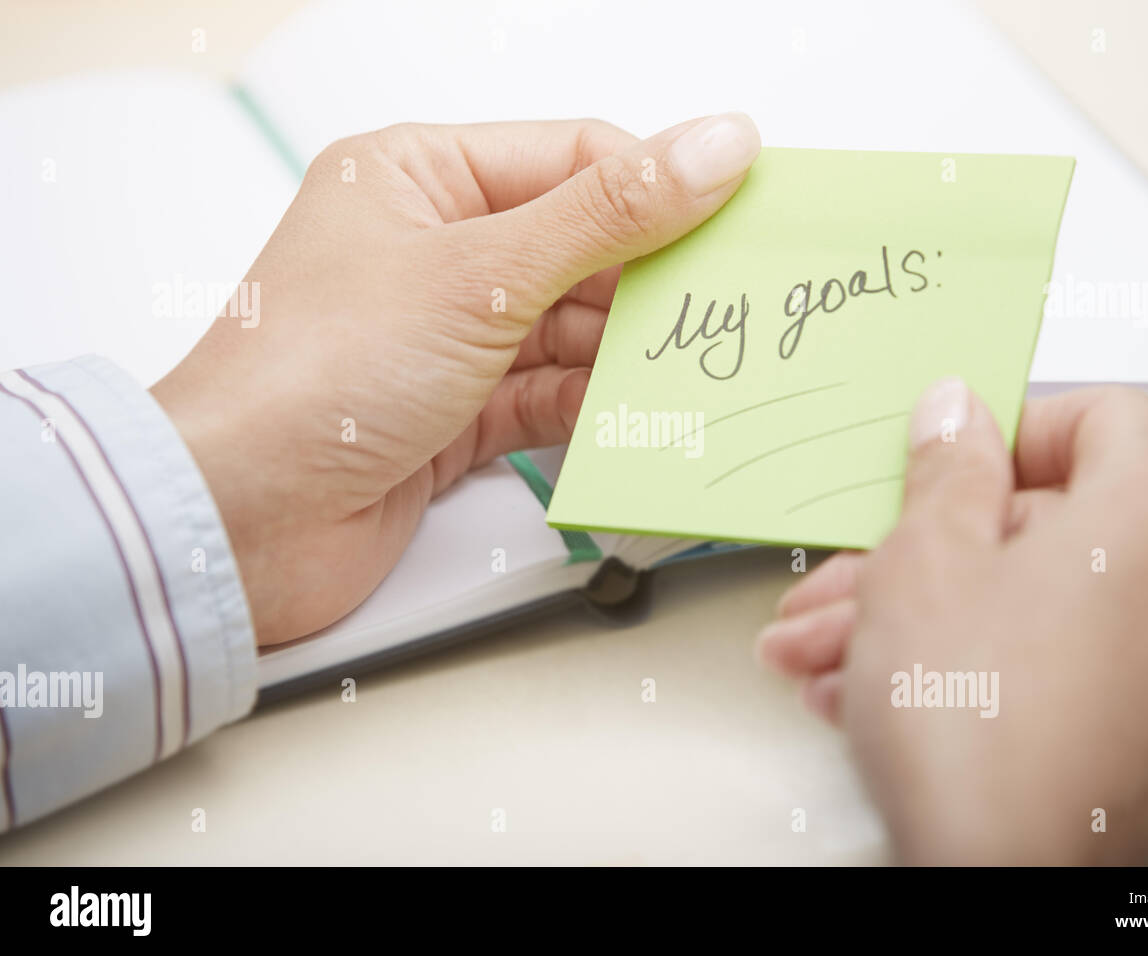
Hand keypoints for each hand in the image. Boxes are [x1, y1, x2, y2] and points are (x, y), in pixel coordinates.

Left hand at [152, 115, 761, 643]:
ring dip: (625, 350)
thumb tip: (711, 147)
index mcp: (418, 177)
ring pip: (569, 328)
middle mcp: (433, 250)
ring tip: (690, 362)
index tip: (735, 212)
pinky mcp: (455, 413)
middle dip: (646, 280)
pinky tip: (635, 412)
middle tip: (724, 301)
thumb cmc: (313, 374)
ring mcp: (446, 336)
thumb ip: (607, 215)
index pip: (571, 158)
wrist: (239, 521)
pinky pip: (548, 395)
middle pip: (579, 247)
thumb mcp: (482, 273)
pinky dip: (592, 405)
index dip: (655, 185)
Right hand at [757, 381, 1147, 863]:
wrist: (1001, 883)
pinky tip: (868, 694)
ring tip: (824, 653)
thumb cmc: (976, 727)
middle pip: (1046, 526)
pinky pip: (1052, 662)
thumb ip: (945, 469)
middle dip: (919, 551)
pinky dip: (970, 663)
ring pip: (1033, 602)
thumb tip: (956, 413)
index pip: (1102, 416)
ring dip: (920, 617)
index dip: (1007, 431)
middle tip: (845, 579)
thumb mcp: (923, 561)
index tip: (942, 468)